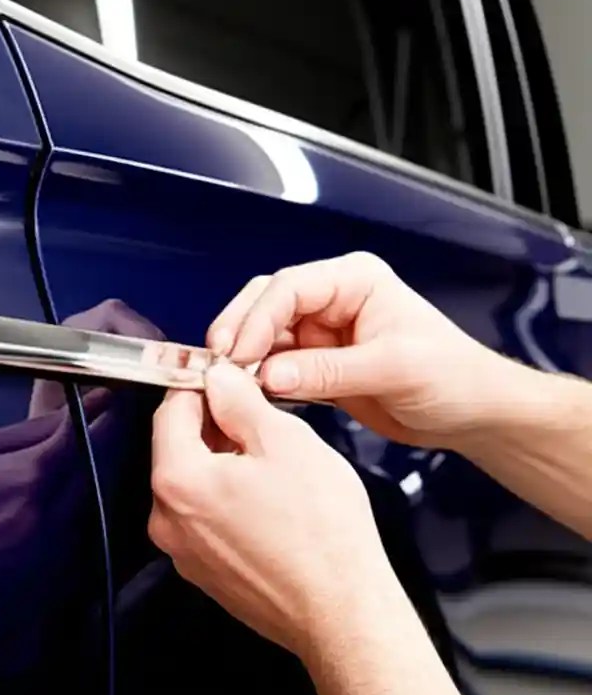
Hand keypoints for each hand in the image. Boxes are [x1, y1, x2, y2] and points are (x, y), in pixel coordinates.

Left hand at [147, 362, 400, 656]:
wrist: (343, 612)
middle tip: (257, 418)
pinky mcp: (204, 571)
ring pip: (193, 485)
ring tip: (272, 463)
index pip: (170, 411)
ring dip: (222, 463)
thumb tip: (220, 381)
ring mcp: (184, 550)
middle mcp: (168, 519)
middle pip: (177, 449)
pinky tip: (269, 501)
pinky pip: (206, 519)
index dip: (201, 387)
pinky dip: (228, 499)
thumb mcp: (285, 442)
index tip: (226, 381)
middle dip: (213, 426)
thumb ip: (241, 402)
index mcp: (178, 480)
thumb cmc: (322, 536)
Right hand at [208, 251, 512, 448]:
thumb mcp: (394, 369)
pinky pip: (273, 367)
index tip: (237, 353)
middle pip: (265, 304)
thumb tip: (271, 374)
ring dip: (243, 359)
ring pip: (262, 336)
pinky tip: (247, 395)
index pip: (288, 287)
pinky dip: (257, 381)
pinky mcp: (316, 366)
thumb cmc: (455, 377)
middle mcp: (333, 301)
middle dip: (239, 332)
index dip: (257, 319)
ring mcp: (321, 334)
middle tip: (219, 365)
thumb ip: (328, 371)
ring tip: (228, 383)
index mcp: (355, 280)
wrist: (474, 414)